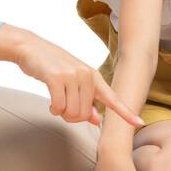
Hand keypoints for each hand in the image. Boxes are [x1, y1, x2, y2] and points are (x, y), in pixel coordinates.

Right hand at [10, 32, 143, 129]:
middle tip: (62, 107)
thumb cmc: (53, 66)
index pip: (113, 98)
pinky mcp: (57, 78)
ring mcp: (72, 75)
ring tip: (56, 101)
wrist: (31, 47)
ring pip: (72, 113)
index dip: (126, 112)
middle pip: (84, 115)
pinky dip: (53, 109)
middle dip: (71, 117)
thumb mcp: (73, 80)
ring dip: (61, 113)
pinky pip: (58, 107)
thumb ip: (86, 100)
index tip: (140, 123)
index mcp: (94, 77)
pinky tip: (50, 102)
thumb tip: (96, 120)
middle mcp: (87, 76)